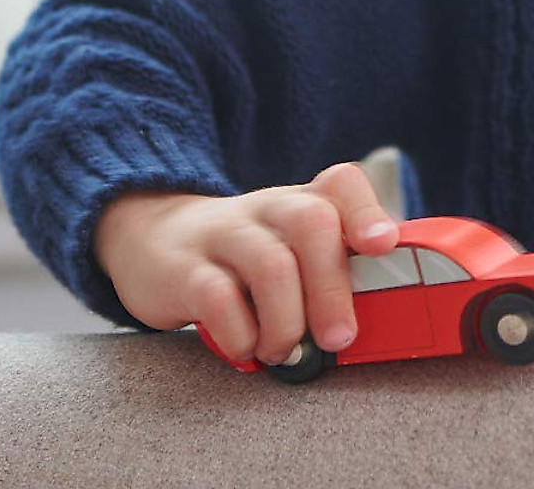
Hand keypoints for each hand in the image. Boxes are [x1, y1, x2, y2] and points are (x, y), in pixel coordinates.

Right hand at [92, 162, 399, 365]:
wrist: (151, 238)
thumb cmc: (242, 257)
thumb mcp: (287, 247)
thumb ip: (332, 269)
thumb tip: (382, 314)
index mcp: (299, 203)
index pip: (340, 183)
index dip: (367, 211)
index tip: (382, 246)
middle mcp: (264, 210)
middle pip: (312, 222)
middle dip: (333, 288)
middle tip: (338, 337)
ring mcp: (222, 235)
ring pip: (271, 264)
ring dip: (287, 321)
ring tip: (284, 350)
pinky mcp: (181, 270)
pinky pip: (217, 298)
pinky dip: (240, 334)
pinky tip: (244, 346)